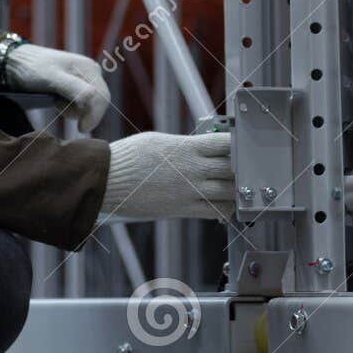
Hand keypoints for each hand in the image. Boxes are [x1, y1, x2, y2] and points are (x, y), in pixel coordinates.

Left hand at [4, 43, 110, 131]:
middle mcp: (91, 73)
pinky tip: (56, 101)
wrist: (17, 63)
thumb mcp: (51, 78)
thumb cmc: (33, 68)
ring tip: (55, 102)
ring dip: (73, 110)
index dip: (94, 116)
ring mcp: (84, 79)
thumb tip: (91, 97)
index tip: (81, 129)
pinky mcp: (76, 86)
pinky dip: (69, 107)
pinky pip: (80, 103)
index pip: (102, 98)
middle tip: (59, 108)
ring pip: (89, 105)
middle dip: (82, 112)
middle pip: (98, 103)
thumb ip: (72, 87)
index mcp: (89, 68)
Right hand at [98, 131, 233, 222]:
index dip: (237, 145)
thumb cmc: (130, 157)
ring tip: (235, 188)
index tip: (240, 146)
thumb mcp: (160, 141)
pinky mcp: (182, 208)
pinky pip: (214, 211)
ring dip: (235, 191)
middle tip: (244, 169)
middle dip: (241, 169)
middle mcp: (192, 169)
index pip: (225, 143)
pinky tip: (224, 205)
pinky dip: (224, 209)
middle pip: (232, 169)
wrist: (109, 179)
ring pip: (228, 192)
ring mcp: (189, 190)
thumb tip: (200, 148)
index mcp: (186, 147)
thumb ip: (184, 145)